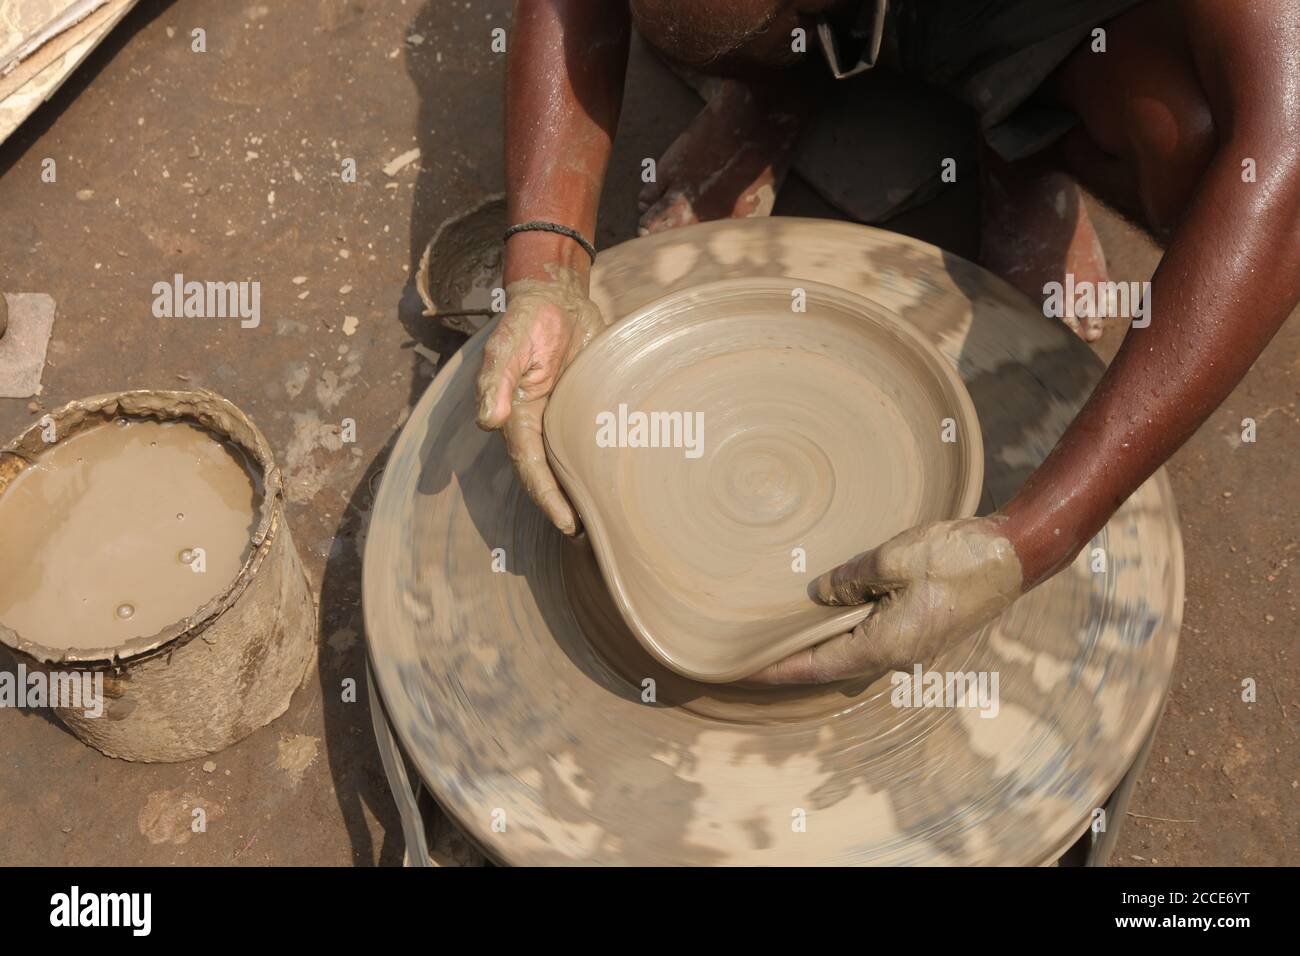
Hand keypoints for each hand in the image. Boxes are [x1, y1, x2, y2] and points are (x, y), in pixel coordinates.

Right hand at [475, 265, 602, 534]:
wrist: (557, 297)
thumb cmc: (527, 320)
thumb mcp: (509, 344)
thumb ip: (496, 380)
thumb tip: (487, 422)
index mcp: (518, 414)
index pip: (531, 466)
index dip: (547, 497)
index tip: (566, 523)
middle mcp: (540, 422)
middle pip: (551, 474)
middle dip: (565, 507)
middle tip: (588, 537)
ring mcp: (564, 416)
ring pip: (572, 462)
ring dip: (584, 491)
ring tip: (606, 521)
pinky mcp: (587, 405)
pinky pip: (594, 439)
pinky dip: (602, 462)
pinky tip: (622, 480)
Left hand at [747, 517, 1024, 683]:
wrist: (1015, 557)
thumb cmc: (958, 558)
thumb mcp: (893, 559)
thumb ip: (849, 579)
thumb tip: (818, 594)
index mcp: (884, 647)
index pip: (815, 667)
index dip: (774, 670)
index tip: (740, 671)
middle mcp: (895, 656)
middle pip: (829, 666)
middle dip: (790, 661)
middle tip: (750, 651)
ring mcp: (911, 645)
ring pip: (850, 650)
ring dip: (816, 645)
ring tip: (779, 632)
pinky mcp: (921, 628)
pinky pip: (870, 635)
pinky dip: (841, 629)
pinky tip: (825, 610)